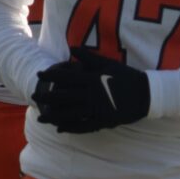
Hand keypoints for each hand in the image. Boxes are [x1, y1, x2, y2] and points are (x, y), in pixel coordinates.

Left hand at [31, 51, 151, 133]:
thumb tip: (71, 49)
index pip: (65, 77)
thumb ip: (88, 58)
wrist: (146, 94)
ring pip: (69, 114)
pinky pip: (82, 126)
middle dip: (47, 96)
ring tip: (40, 117)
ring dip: (53, 116)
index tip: (39, 75)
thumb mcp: (108, 64)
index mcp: (92, 79)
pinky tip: (59, 129)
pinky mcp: (102, 121)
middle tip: (34, 96)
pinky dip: (70, 128)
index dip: (50, 76)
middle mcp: (91, 95)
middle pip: (63, 96)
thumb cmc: (127, 77)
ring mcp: (96, 109)